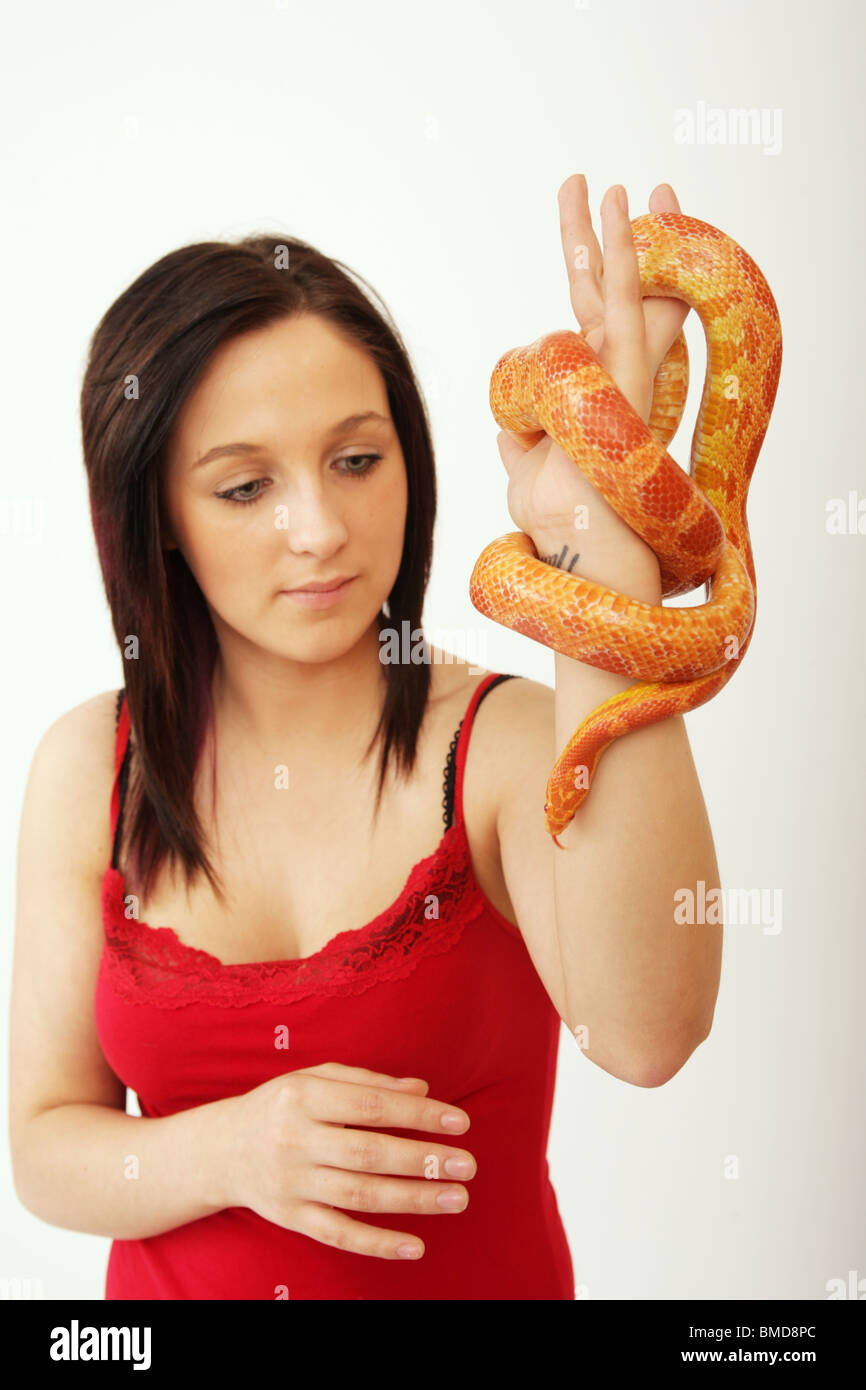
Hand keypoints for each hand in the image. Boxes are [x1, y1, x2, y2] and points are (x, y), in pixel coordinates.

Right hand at [218, 1062, 475, 1260]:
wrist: (220, 1149)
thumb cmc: (281, 1106)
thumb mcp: (315, 1079)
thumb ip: (368, 1082)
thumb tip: (422, 1089)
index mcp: (303, 1095)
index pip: (370, 1105)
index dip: (417, 1114)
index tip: (460, 1123)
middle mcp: (294, 1139)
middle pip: (367, 1153)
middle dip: (422, 1160)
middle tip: (468, 1165)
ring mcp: (291, 1182)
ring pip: (358, 1195)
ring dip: (412, 1200)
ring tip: (456, 1198)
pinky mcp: (290, 1218)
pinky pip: (338, 1234)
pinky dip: (377, 1243)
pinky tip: (416, 1246)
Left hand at [497, 175, 688, 582]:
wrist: (582, 563)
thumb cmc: (559, 532)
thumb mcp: (529, 484)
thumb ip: (522, 451)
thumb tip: (504, 434)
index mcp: (589, 402)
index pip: (587, 325)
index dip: (584, 280)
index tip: (579, 241)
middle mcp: (613, 386)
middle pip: (604, 298)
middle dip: (598, 242)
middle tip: (594, 185)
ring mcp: (625, 384)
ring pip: (622, 295)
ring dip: (620, 237)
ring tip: (622, 185)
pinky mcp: (629, 387)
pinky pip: (625, 311)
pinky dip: (624, 260)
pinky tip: (620, 217)